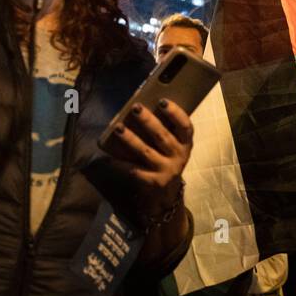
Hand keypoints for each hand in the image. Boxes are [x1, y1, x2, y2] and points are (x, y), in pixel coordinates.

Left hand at [101, 98, 193, 218]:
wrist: (166, 194)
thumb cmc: (166, 161)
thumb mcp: (173, 148)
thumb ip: (165, 132)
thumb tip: (142, 110)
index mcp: (185, 144)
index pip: (185, 126)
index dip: (175, 113)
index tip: (162, 101)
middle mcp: (179, 157)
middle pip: (162, 136)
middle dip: (148, 121)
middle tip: (135, 108)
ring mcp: (166, 170)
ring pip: (146, 152)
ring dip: (131, 139)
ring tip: (118, 128)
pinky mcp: (153, 182)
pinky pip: (134, 170)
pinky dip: (121, 163)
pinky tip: (109, 156)